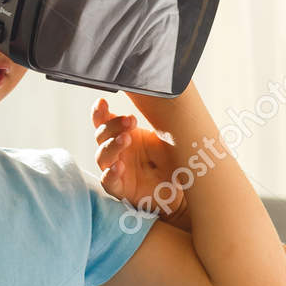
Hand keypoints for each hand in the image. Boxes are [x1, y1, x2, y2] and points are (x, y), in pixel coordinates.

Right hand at [92, 96, 187, 219]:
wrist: (186, 189)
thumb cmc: (175, 160)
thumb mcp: (169, 134)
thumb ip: (159, 118)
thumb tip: (156, 95)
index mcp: (126, 134)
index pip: (105, 121)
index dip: (100, 112)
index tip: (102, 102)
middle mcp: (118, 151)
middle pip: (101, 136)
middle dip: (112, 126)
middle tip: (131, 121)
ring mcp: (117, 169)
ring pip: (102, 156)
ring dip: (111, 146)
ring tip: (126, 140)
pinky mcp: (121, 189)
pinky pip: (108, 181)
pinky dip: (110, 174)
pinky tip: (119, 167)